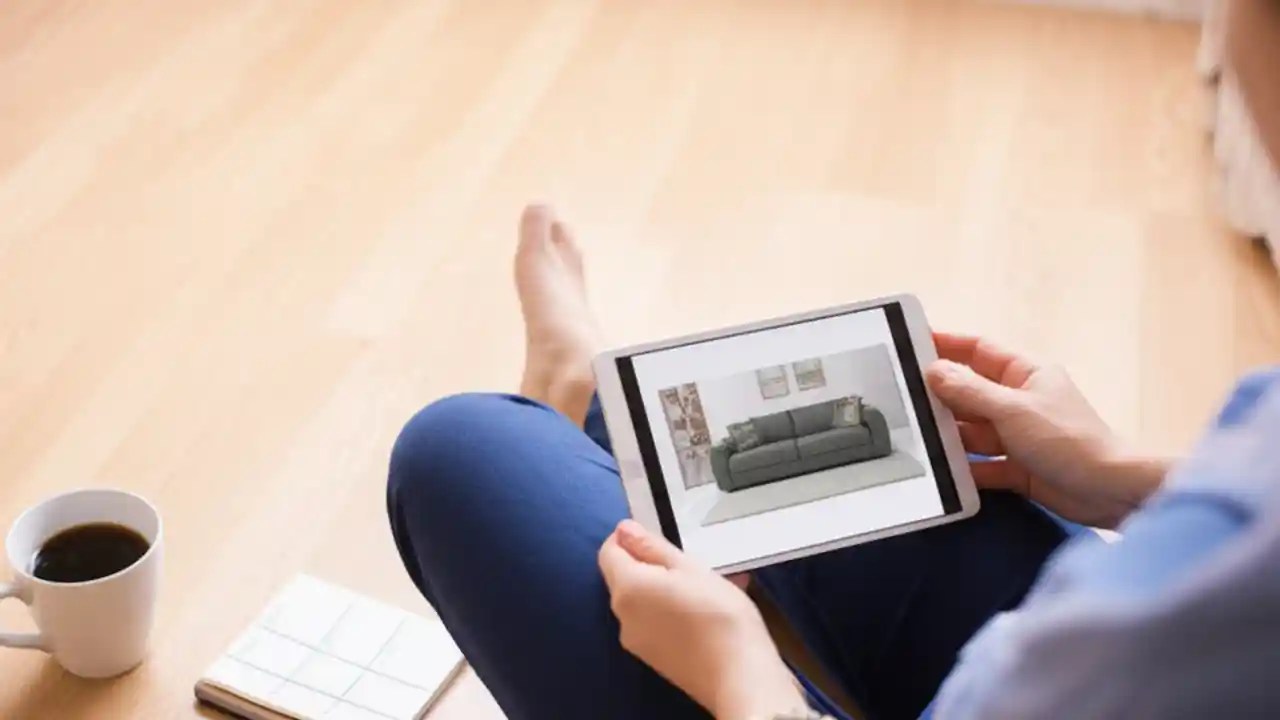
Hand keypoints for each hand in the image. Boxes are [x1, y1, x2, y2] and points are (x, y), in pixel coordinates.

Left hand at [598, 520, 806, 719]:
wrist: (738, 677)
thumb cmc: (718, 615)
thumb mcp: (690, 568)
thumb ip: (652, 547)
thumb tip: (623, 529)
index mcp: (628, 589)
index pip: (608, 552)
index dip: (627, 538)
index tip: (656, 536)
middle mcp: (623, 616)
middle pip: (624, 578)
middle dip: (649, 564)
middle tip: (688, 562)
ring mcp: (636, 641)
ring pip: (641, 601)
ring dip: (663, 587)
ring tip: (703, 586)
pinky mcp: (653, 658)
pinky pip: (653, 623)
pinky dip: (670, 610)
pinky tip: (703, 610)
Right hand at [925, 332, 1168, 528]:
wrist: (1110, 492)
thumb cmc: (1070, 441)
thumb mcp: (1013, 410)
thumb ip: (970, 391)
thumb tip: (934, 370)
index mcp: (1026, 374)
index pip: (978, 350)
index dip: (946, 344)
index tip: (912, 341)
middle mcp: (1020, 401)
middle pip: (970, 392)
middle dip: (940, 396)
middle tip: (902, 397)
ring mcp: (1019, 436)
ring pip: (973, 430)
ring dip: (950, 436)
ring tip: (915, 437)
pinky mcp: (1018, 468)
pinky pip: (982, 465)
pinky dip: (966, 470)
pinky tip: (943, 473)